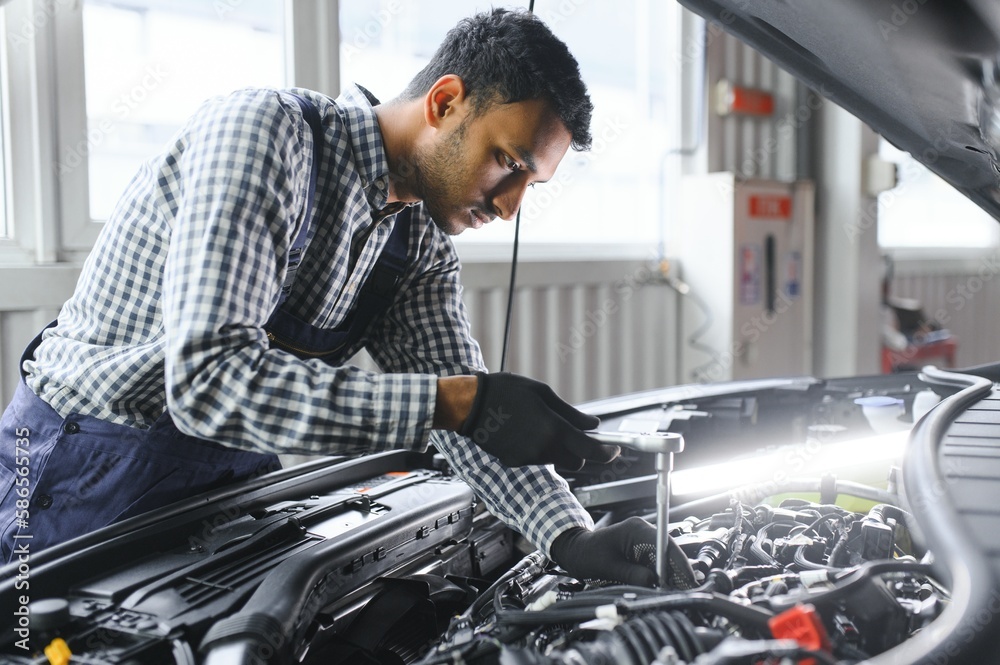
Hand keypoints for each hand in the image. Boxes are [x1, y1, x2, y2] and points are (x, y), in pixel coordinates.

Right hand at [455, 372, 619, 469]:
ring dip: (558, 448)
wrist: (470, 405)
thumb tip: (593, 425)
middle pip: (575, 462)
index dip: (607, 453)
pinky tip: (525, 431)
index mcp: (552, 429)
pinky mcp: (514, 462)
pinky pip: (536, 459)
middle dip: (580, 452)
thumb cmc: (506, 391)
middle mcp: (542, 448)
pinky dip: (538, 449)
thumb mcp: (543, 394)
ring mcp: (527, 458)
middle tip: (577, 434)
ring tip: (541, 425)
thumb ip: (571, 413)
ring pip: (555, 460)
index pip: (590, 450)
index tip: (615, 450)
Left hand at [549, 517, 696, 587]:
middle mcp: (642, 532)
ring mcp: (642, 542)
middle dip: (675, 572)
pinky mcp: (640, 552)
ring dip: (667, 577)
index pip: (665, 544)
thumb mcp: (608, 566)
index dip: (679, 562)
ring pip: (663, 561)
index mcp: (636, 529)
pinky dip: (658, 577)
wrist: (574, 551)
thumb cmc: (586, 553)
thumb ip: (632, 574)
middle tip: (683, 591)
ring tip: (671, 592)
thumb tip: (653, 582)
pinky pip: (654, 565)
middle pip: (668, 553)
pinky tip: (660, 588)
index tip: (688, 578)